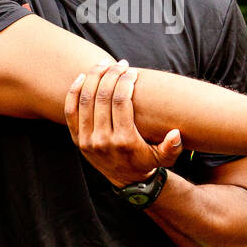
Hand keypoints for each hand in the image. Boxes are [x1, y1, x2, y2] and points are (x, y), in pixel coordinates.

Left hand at [64, 58, 183, 186]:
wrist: (127, 181)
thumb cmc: (147, 163)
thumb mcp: (164, 158)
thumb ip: (172, 147)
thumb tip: (176, 133)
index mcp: (124, 141)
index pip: (121, 101)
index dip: (125, 81)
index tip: (132, 71)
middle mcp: (102, 140)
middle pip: (102, 97)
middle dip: (111, 75)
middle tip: (120, 64)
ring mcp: (87, 139)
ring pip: (85, 100)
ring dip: (94, 78)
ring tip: (104, 64)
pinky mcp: (77, 139)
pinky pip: (70, 110)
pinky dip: (74, 91)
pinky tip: (83, 76)